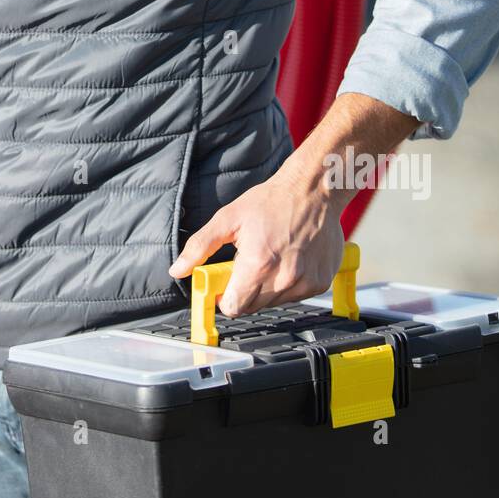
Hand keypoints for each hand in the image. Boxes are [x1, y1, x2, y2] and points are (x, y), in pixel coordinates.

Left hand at [167, 159, 346, 315]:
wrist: (313, 189)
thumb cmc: (271, 201)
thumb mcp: (229, 218)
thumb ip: (200, 246)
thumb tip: (178, 270)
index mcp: (259, 264)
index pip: (234, 307)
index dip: (224, 298)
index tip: (224, 286)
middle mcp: (285, 278)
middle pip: (253, 307)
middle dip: (244, 292)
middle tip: (246, 266)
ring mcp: (305, 282)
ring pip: (274, 303)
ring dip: (266, 289)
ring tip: (269, 258)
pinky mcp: (320, 282)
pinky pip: (296, 296)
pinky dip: (288, 285)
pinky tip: (289, 260)